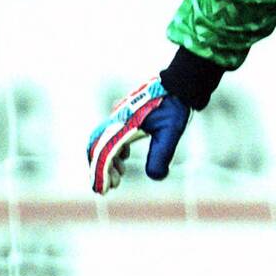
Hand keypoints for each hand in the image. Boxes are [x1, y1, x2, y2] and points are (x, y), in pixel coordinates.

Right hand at [87, 77, 189, 194]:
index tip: (101, 191)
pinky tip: (122, 159)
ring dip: (105, 161)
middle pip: (97, 146)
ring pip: (102, 140)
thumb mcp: (171, 132)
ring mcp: (119, 116)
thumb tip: (155, 177)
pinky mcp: (124, 115)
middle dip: (98, 169)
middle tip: (105, 189)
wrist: (178, 84)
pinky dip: (112, 150)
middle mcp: (117, 119)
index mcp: (125, 124)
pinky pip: (110, 134)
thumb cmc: (175, 106)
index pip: (105, 152)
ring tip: (117, 179)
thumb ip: (161, 155)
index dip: (101, 173)